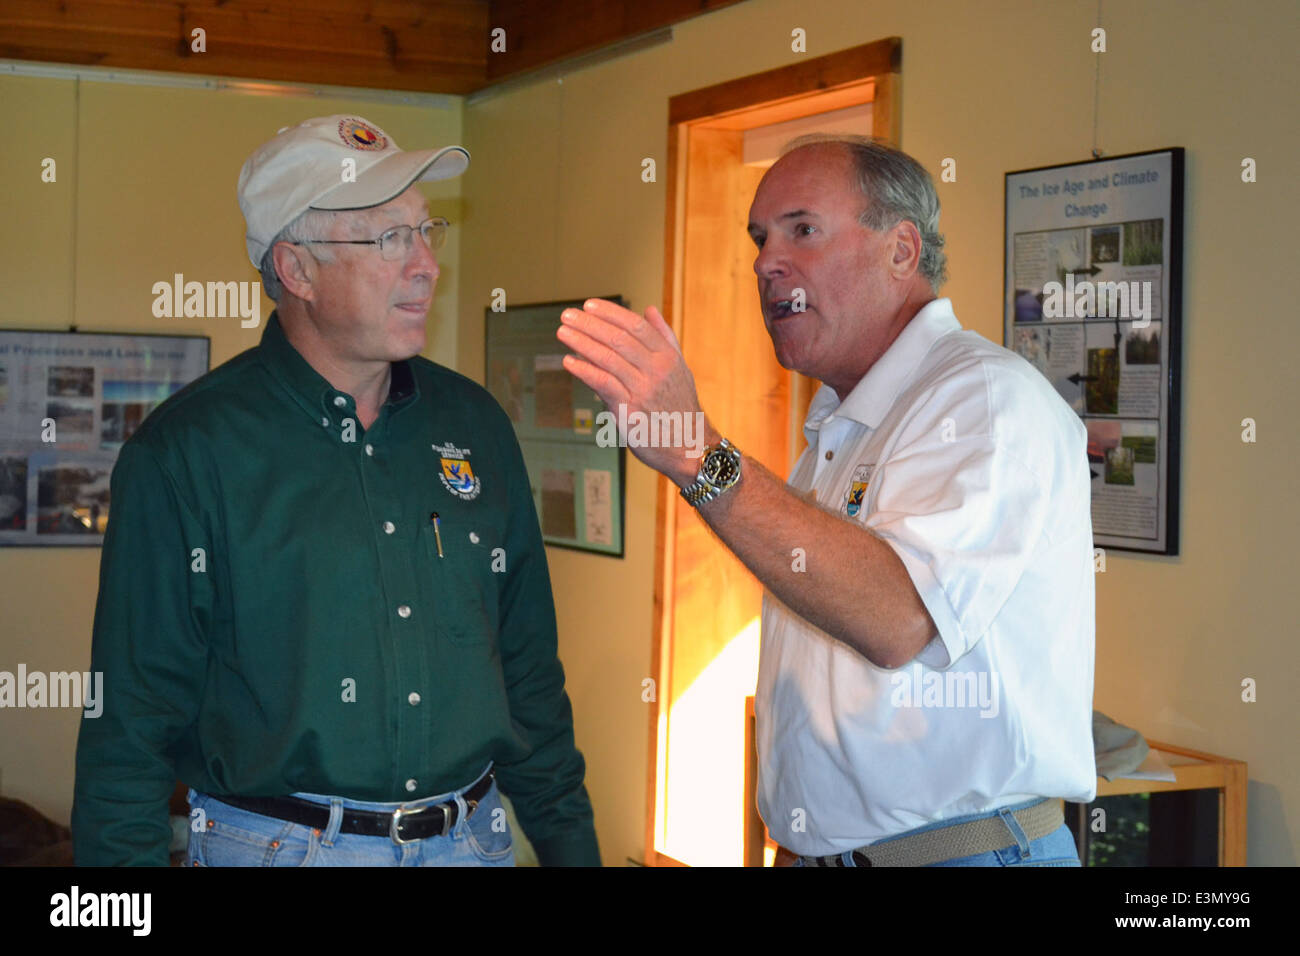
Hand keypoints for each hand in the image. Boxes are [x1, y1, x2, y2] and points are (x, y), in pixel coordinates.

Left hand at [557, 299, 714, 485]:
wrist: (690, 448)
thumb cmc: (681, 407)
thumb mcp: (680, 368)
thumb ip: (664, 338)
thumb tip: (648, 310)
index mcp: (668, 357)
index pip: (636, 326)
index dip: (610, 313)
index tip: (589, 305)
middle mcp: (657, 371)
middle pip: (619, 339)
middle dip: (590, 324)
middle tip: (567, 314)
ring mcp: (643, 391)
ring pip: (608, 358)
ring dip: (582, 343)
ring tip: (563, 332)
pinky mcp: (630, 411)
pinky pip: (604, 384)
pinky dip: (585, 370)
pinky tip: (569, 361)